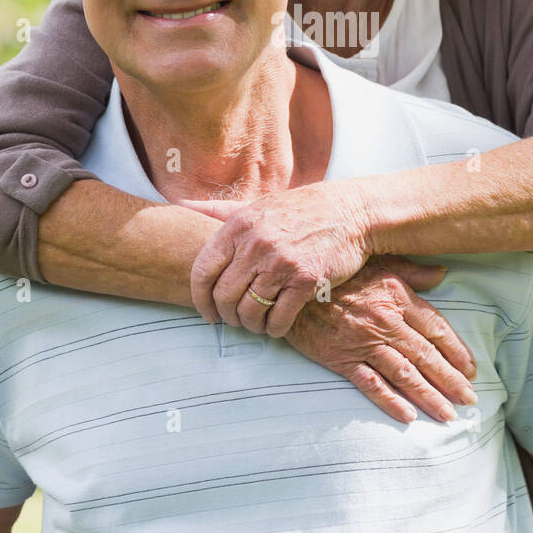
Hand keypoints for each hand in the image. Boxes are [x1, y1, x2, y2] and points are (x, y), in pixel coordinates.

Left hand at [184, 181, 374, 334]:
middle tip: (234, 320)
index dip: (198, 298)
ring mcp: (281, 263)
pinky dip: (274, 329)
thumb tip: (180, 202)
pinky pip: (279, 318)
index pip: (202, 270)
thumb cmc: (301, 209)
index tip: (206, 312)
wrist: (352, 212)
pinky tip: (276, 326)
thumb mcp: (257, 204)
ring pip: (249, 311)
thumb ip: (218, 210)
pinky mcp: (306, 281)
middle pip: (224, 296)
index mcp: (239, 225)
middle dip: (225, 316)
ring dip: (250, 325)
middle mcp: (256, 244)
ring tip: (256, 324)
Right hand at [284, 255, 476, 424]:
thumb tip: (442, 273)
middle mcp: (385, 322)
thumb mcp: (377, 261)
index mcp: (397, 297)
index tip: (472, 369)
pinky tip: (407, 416)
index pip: (436, 328)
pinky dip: (390, 401)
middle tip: (470, 400)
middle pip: (426, 355)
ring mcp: (363, 342)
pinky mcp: (340, 358)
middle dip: (451, 380)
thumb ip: (412, 271)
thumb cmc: (337, 270)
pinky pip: (370, 384)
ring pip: (404, 373)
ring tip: (447, 414)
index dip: (457, 351)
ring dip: (428, 396)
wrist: (291, 284)